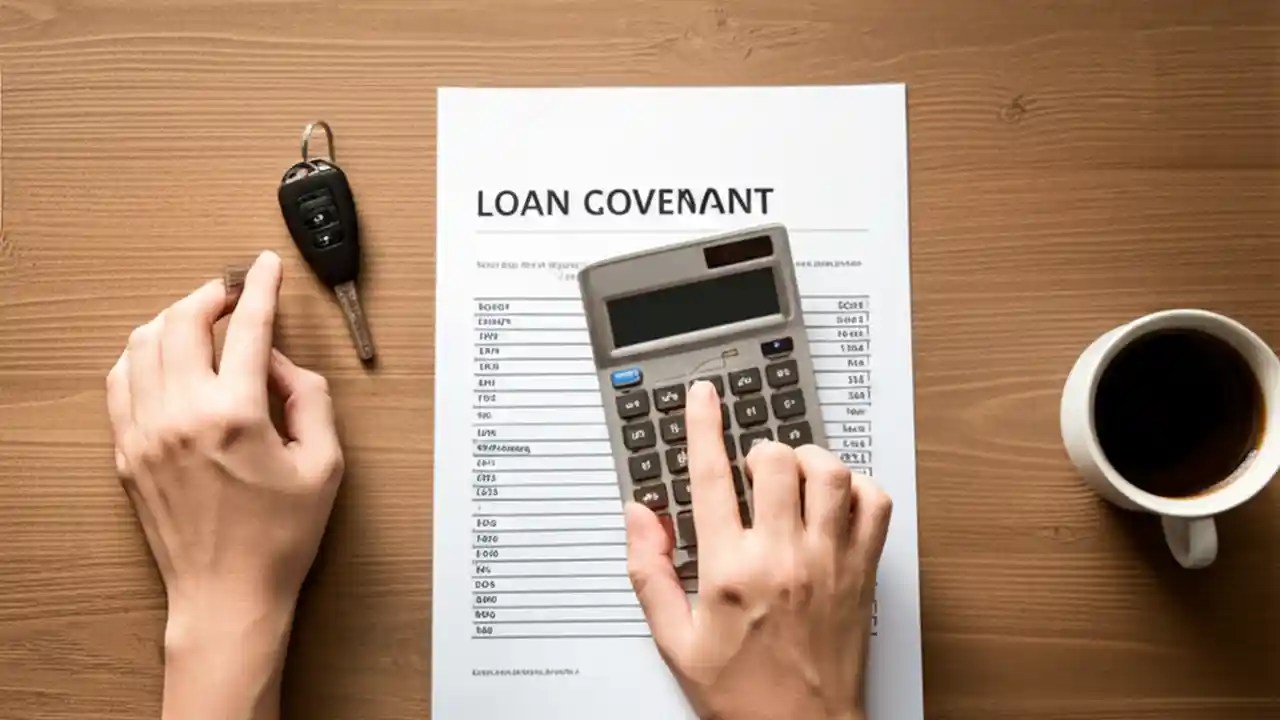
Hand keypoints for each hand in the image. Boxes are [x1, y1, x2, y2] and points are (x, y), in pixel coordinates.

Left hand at [105, 251, 342, 719]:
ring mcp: (145, 433)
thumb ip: (310, 398)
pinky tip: (163, 358)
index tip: (266, 266)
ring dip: (172, 318)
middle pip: (183, 321)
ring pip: (142, 343)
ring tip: (200, 321)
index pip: (247, 326)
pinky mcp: (127, 452)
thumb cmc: (280, 538)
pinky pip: (119, 381)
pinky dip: (140, 354)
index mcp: (235, 415)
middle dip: (211, 295)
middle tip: (234, 293)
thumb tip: (280, 362)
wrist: (227, 595)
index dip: (260, 287)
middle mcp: (182, 415)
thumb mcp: (324, 464)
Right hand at [624, 381, 890, 719]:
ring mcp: (830, 561)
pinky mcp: (863, 572)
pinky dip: (858, 488)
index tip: (703, 398)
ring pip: (830, 473)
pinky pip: (875, 505)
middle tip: (748, 465)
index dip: (704, 427)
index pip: (711, 477)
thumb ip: (650, 572)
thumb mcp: (674, 640)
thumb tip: (640, 517)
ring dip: (809, 460)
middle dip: (758, 447)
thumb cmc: (742, 695)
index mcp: (730, 571)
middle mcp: (784, 557)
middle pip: (776, 461)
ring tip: (792, 476)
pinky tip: (835, 500)